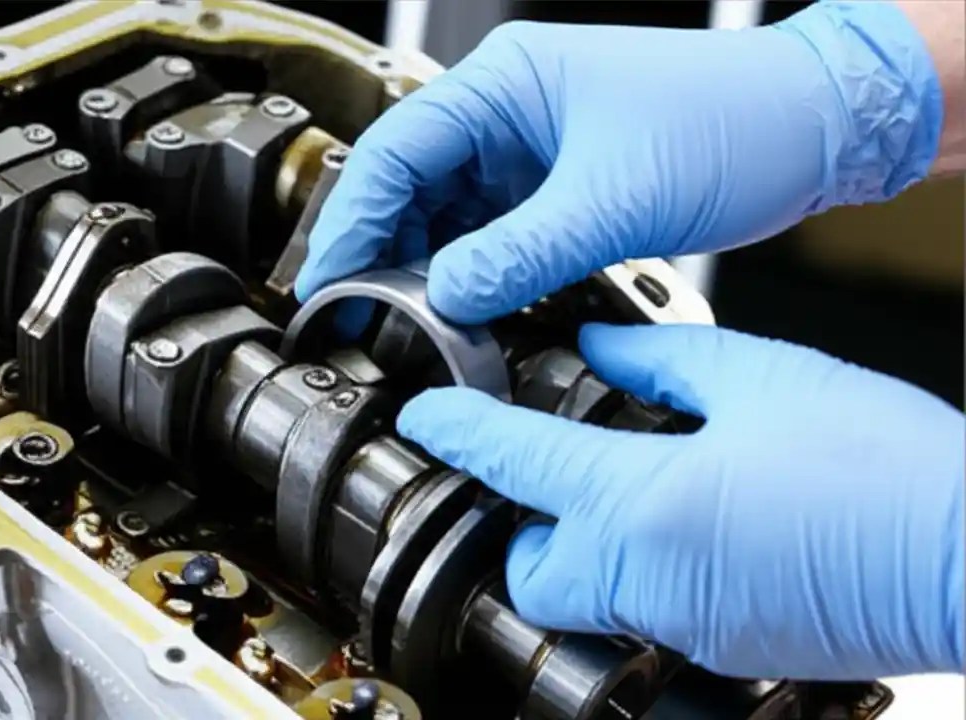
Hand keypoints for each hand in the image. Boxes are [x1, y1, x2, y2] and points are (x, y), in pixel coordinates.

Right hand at [294, 2, 942, 323]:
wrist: (812, 127)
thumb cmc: (733, 120)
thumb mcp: (615, 198)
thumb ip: (520, 255)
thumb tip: (446, 296)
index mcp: (507, 84)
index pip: (396, 150)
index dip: (354, 219)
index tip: (331, 279)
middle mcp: (508, 111)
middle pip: (410, 184)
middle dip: (382, 250)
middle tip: (361, 314)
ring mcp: (530, 150)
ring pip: (447, 215)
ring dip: (427, 268)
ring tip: (409, 322)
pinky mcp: (555, 187)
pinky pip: (491, 234)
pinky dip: (474, 274)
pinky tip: (466, 311)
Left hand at [396, 323, 963, 679]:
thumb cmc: (888, 471)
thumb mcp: (763, 379)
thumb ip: (662, 363)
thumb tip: (602, 352)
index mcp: (643, 501)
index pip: (513, 464)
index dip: (457, 434)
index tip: (429, 420)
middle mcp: (647, 578)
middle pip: (527, 571)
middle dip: (522, 525)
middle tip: (554, 469)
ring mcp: (684, 623)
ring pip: (587, 596)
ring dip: (588, 543)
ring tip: (640, 481)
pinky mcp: (724, 644)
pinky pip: (650, 610)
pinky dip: (648, 566)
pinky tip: (696, 518)